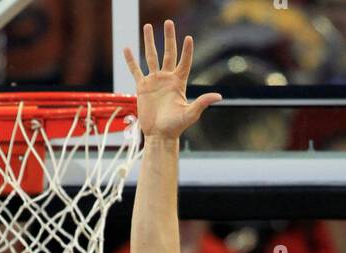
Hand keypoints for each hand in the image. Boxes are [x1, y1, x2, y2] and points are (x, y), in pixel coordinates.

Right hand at [124, 21, 221, 139]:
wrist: (159, 135)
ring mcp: (154, 81)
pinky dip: (131, 60)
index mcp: (179, 82)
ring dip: (149, 41)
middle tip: (169, 23)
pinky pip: (136, 70)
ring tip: (148, 26)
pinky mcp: (143, 87)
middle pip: (168, 53)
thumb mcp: (190, 114)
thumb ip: (202, 103)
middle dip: (169, 38)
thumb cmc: (176, 127)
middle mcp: (167, 78)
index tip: (189, 38)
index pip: (184, 62)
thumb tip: (218, 96)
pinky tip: (127, 49)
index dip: (187, 51)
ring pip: (151, 56)